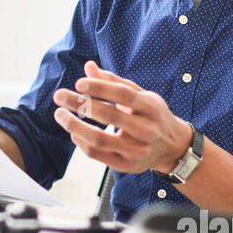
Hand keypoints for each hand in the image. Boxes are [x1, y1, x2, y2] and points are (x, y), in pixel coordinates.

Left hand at [50, 60, 192, 174]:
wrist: (173, 147)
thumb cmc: (151, 116)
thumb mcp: (140, 96)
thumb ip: (114, 82)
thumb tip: (88, 66)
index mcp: (150, 107)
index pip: (123, 95)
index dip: (100, 88)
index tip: (78, 83)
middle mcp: (146, 130)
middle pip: (109, 116)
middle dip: (81, 105)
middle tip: (59, 95)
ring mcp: (137, 150)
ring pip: (100, 139)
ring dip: (75, 127)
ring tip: (60, 114)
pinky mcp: (128, 166)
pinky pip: (99, 155)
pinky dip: (82, 143)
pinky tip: (73, 132)